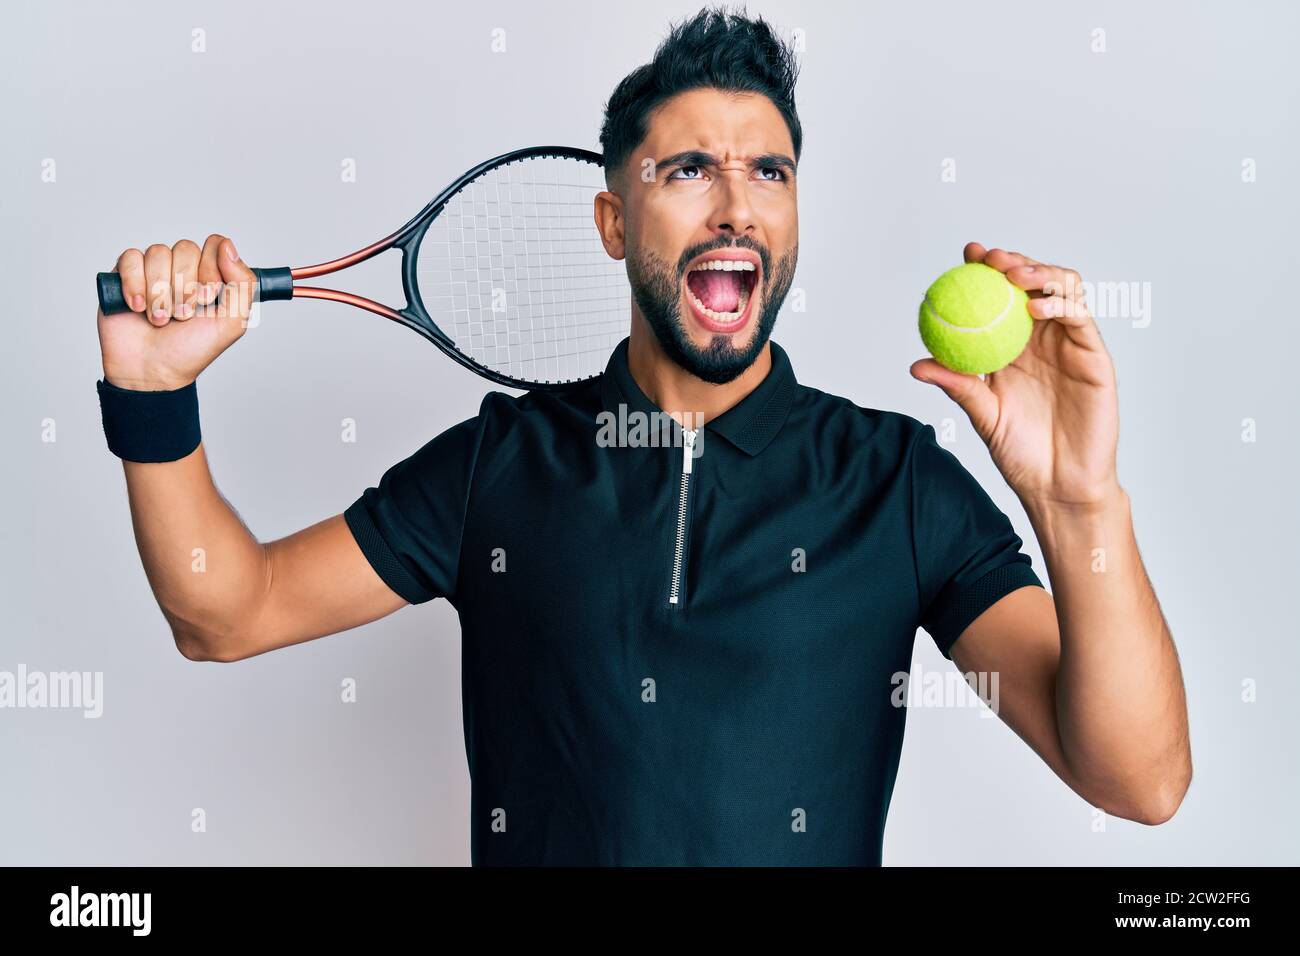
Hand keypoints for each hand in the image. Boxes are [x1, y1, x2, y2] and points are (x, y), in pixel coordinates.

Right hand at [97, 234, 255, 390]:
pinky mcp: (124, 275)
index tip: (208, 298)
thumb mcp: (232, 322)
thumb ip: (243, 284)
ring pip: (158, 253)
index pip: (215, 245)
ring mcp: (153, 270)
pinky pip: (130, 258)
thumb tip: (228, 246)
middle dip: (185, 287)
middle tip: (183, 315)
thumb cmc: (191, 349)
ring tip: (160, 319)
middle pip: (186, 248)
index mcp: (210, 275)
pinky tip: (138, 307)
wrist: (152, 370)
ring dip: (160, 292)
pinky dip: (135, 284)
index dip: (211, 268)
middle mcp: (182, 269)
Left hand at [910, 242, 1120, 509]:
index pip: (999, 296)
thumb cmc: (1019, 452)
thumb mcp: (982, 415)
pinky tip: (1035, 306)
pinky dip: (1060, 303)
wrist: (1058, 483)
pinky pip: (1080, 318)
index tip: (967, 254)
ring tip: (1014, 274)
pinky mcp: (1094, 355)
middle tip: (990, 258)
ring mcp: (1070, 343)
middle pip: (1033, 282)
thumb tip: (916, 365)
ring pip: (1063, 289)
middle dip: (1013, 260)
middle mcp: (1042, 337)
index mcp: (1011, 344)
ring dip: (1040, 271)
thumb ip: (957, 386)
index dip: (986, 268)